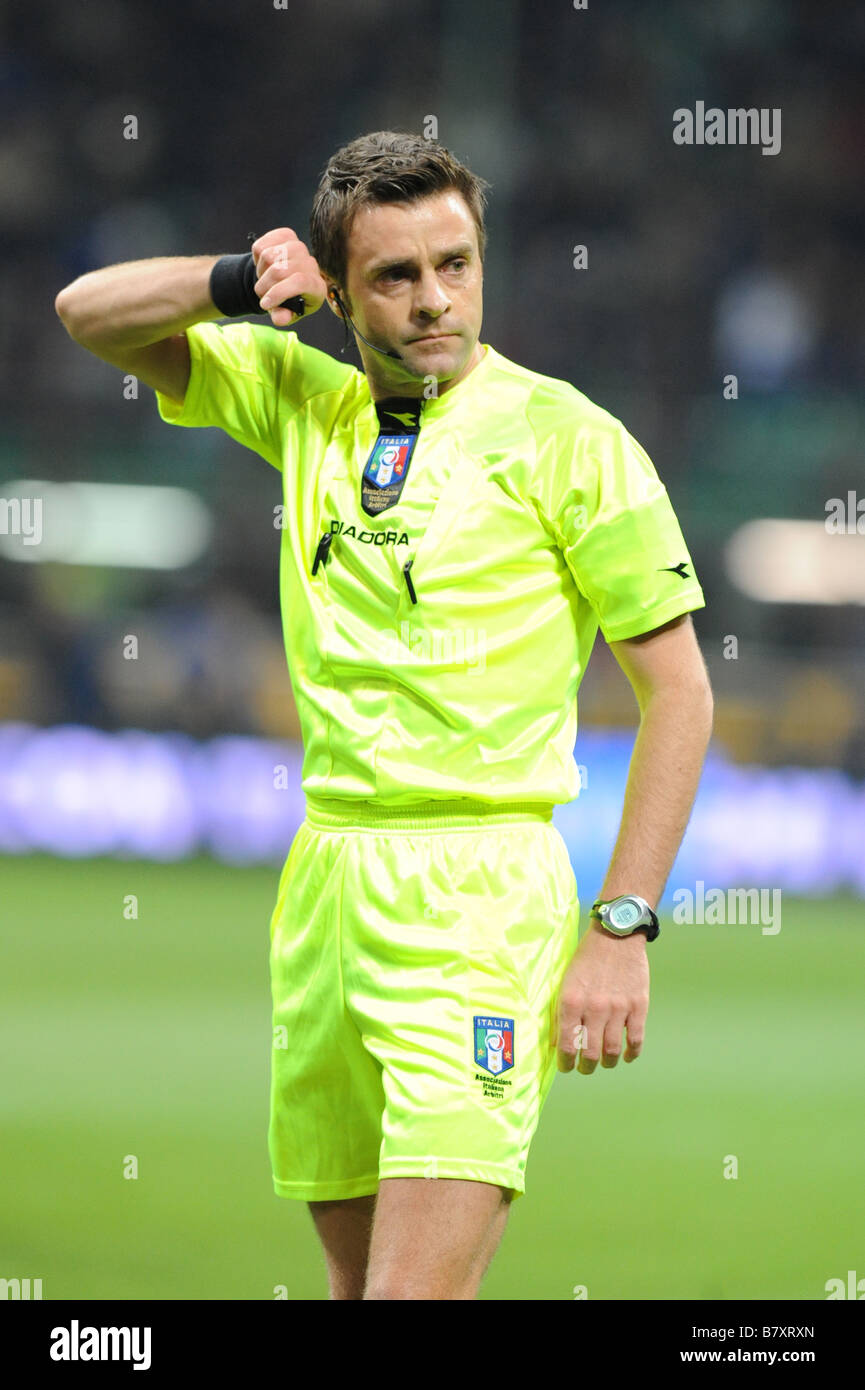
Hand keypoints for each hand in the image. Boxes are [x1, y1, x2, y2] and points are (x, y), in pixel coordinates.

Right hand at [251, 227, 327, 327]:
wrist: (283, 280)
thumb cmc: (288, 300)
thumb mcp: (288, 313)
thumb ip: (284, 317)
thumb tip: (279, 318)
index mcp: (316, 286)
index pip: (300, 282)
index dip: (279, 293)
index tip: (265, 304)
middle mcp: (310, 264)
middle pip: (280, 270)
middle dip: (264, 285)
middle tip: (261, 293)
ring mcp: (299, 247)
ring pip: (269, 255)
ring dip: (260, 272)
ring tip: (264, 279)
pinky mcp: (286, 236)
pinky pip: (262, 244)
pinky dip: (256, 258)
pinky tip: (263, 265)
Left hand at [555, 923, 648, 1073]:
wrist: (616, 935)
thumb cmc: (586, 958)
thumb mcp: (564, 981)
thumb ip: (560, 1011)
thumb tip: (556, 1042)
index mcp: (571, 1002)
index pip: (567, 1044)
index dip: (566, 1062)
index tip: (566, 1067)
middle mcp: (594, 1008)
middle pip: (590, 1054)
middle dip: (585, 1067)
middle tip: (585, 1068)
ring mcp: (618, 1009)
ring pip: (612, 1051)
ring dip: (607, 1063)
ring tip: (604, 1062)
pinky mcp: (638, 1006)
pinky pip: (636, 1040)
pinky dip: (631, 1054)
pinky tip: (627, 1056)